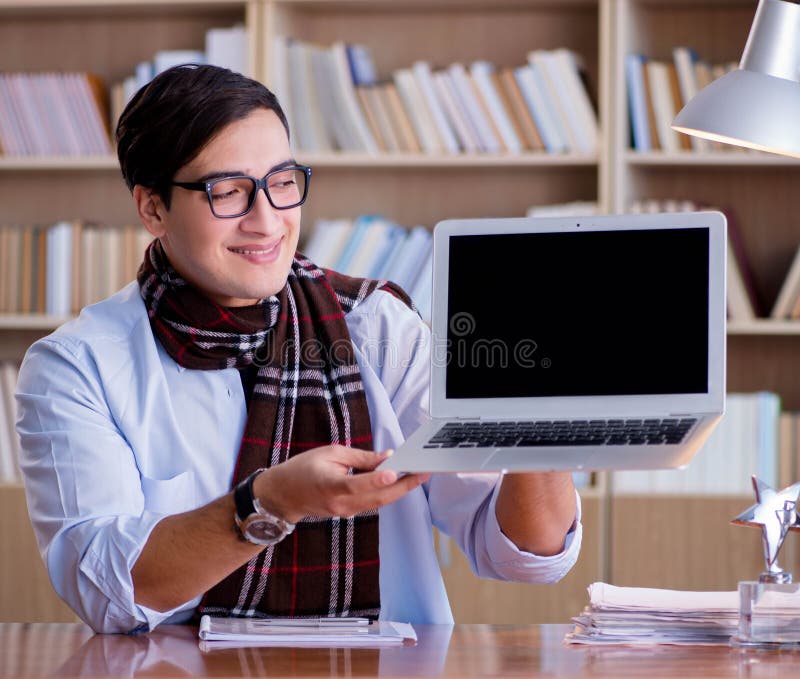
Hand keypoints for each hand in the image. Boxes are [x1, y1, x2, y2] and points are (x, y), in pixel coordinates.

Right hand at [252, 445, 429, 523]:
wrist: (284, 495)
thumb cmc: (304, 468)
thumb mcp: (330, 453)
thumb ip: (360, 458)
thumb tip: (386, 457)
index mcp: (330, 485)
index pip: (356, 484)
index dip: (376, 479)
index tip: (394, 471)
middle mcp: (340, 503)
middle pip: (376, 498)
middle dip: (403, 486)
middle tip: (423, 473)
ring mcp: (345, 511)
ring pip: (378, 503)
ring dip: (399, 491)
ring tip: (418, 476)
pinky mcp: (349, 513)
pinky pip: (372, 504)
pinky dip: (387, 493)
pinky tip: (400, 482)